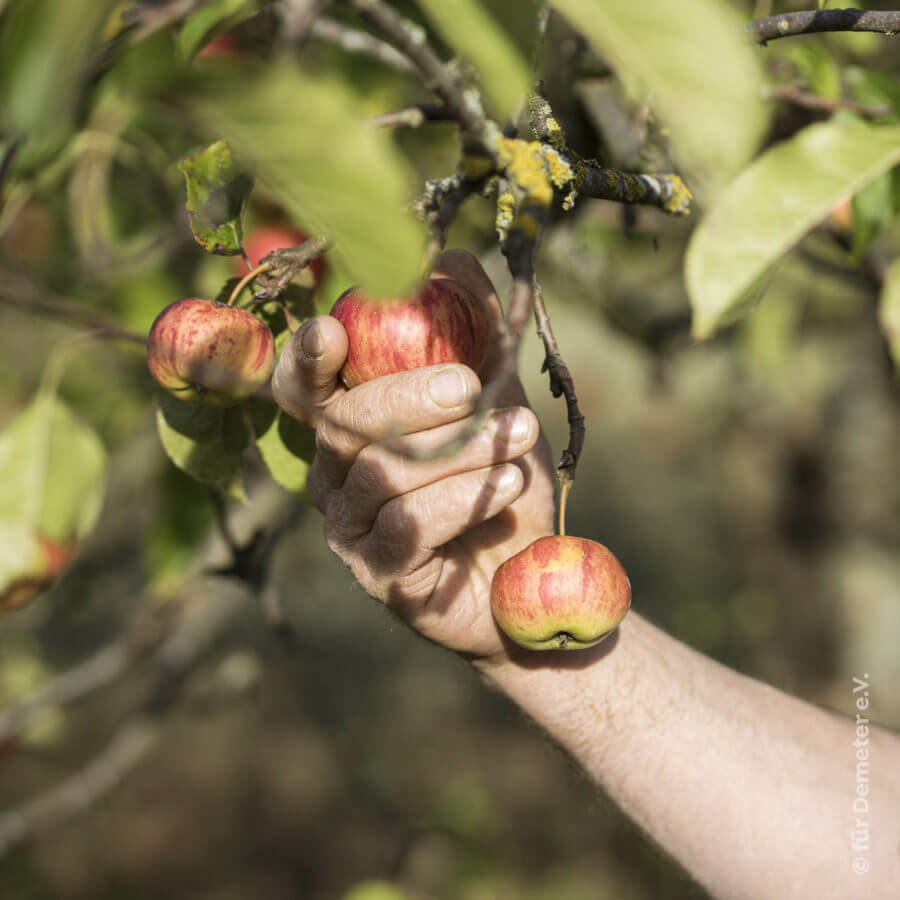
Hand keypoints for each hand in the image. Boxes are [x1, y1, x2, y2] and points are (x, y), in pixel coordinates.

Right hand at [272, 251, 555, 661]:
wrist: (531, 567)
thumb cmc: (502, 478)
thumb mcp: (497, 397)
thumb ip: (475, 332)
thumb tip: (451, 256)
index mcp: (352, 427)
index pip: (304, 389)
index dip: (306, 358)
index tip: (332, 331)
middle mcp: (335, 476)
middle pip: (343, 424)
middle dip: (409, 397)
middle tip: (473, 386)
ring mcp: (350, 529)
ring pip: (379, 472)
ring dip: (458, 449)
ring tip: (518, 436)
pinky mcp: (378, 575)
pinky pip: (404, 526)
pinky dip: (463, 499)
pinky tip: (510, 486)